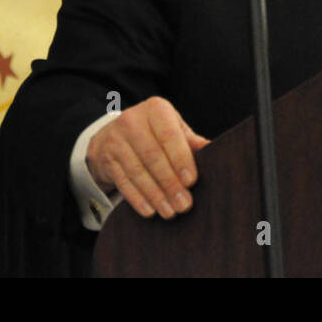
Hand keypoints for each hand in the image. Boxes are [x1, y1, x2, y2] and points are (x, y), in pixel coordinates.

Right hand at [86, 96, 209, 219]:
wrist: (114, 134)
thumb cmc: (154, 133)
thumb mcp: (173, 129)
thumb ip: (191, 141)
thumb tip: (215, 151)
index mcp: (155, 109)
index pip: (169, 136)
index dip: (180, 159)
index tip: (191, 181)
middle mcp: (132, 120)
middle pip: (153, 156)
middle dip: (170, 183)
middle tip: (184, 204)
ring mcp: (116, 140)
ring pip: (137, 171)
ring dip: (155, 195)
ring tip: (170, 212)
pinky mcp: (107, 158)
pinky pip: (123, 181)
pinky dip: (137, 198)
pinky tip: (150, 211)